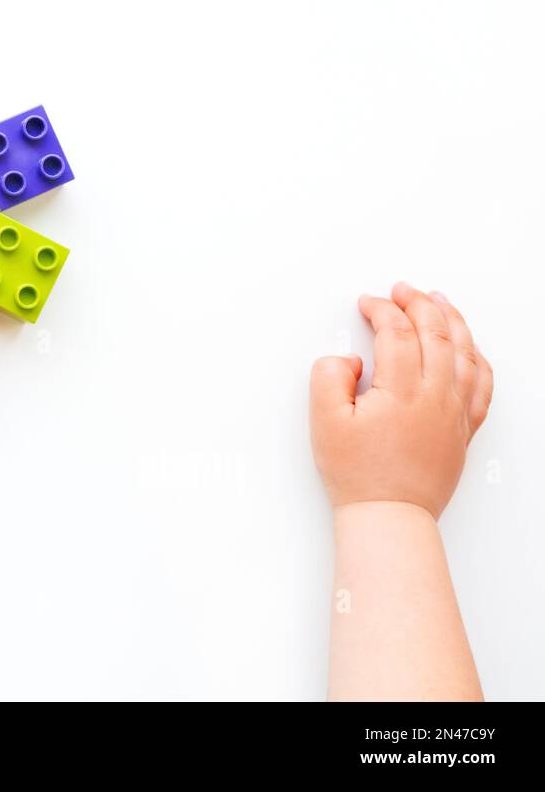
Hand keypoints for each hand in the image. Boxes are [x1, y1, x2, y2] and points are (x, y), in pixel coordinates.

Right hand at [310, 283, 492, 518]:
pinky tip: (470, 349)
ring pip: (465, 352)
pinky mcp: (463, 429)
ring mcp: (455, 412)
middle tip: (402, 291)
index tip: (367, 304)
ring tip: (439, 301)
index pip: (397, 332)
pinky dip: (478, 358)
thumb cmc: (358, 474)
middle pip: (436, 332)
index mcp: (402, 391)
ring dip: (452, 320)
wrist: (389, 515)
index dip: (381, 309)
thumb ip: (329, 377)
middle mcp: (435, 397)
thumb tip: (352, 360)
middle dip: (418, 303)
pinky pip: (483, 384)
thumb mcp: (323, 421)